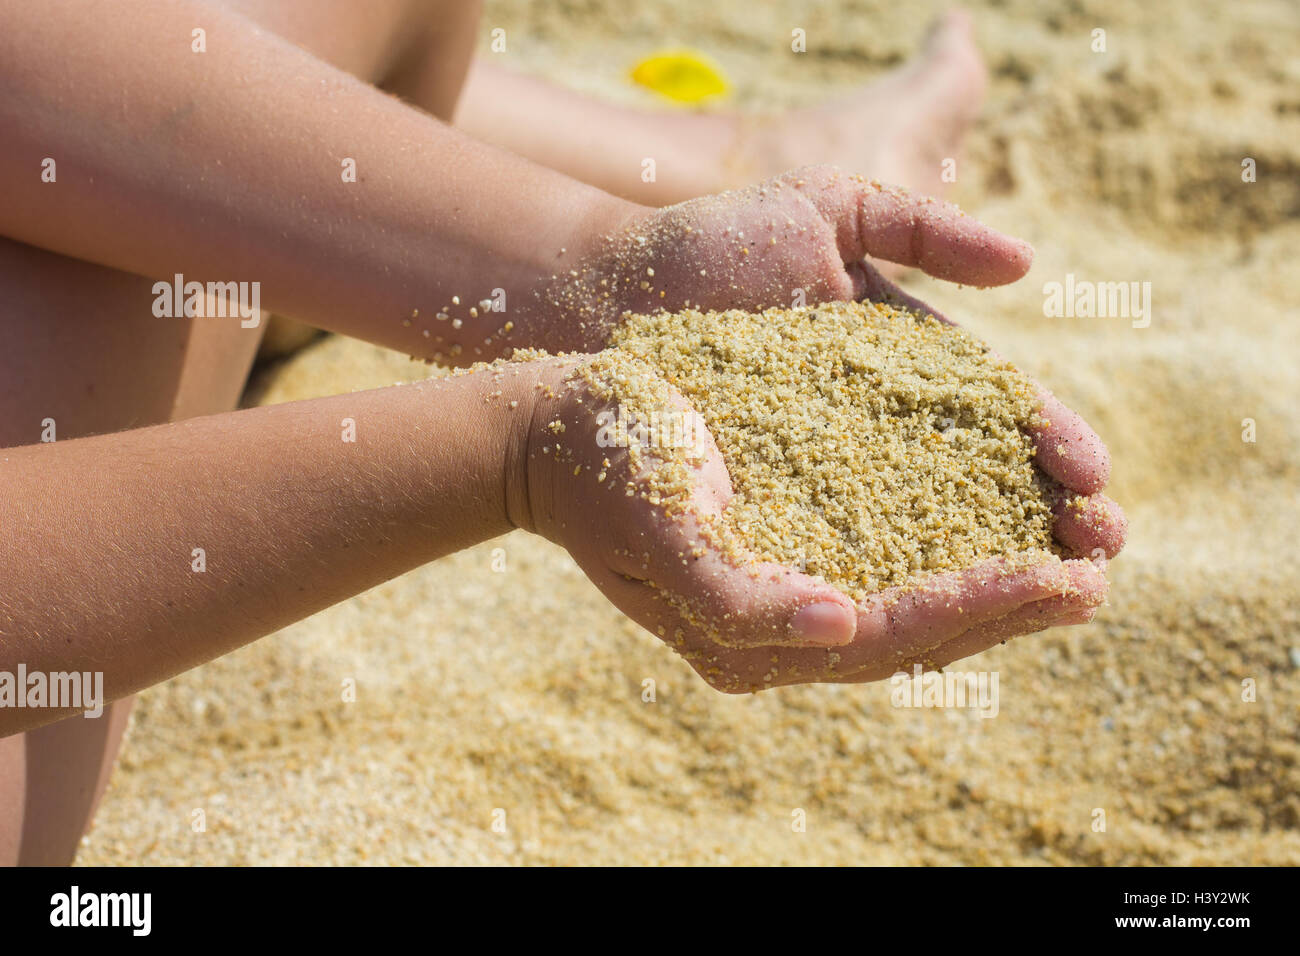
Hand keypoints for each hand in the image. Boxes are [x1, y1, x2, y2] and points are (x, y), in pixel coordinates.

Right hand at [514, 347, 1124, 692]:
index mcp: (745, 634)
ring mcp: (785, 592)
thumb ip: (736, 597)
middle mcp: (776, 627)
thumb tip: (841, 624)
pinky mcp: (792, 548)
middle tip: (1100, 578)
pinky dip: (953, 551)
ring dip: (996, 586)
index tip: (1064, 580)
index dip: (981, 610)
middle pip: (918, 636)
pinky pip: (890, 565)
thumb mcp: (658, 522)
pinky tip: (1001, 529)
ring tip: (1077, 559)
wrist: (555, 429)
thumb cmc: (605, 462)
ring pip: (913, 607)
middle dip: (1010, 608)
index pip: (890, 637)